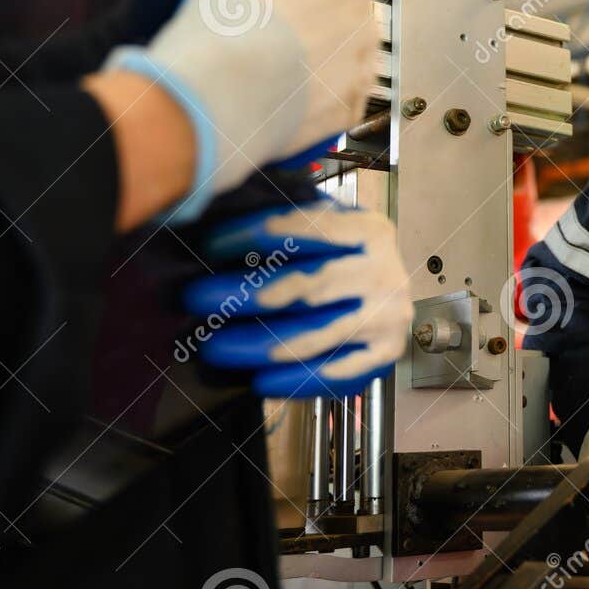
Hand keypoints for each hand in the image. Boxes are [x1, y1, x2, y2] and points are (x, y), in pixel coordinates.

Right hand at [104, 0, 378, 221]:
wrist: (218, 90)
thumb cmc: (233, 10)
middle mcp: (368, 31)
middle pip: (338, 15)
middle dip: (308, 15)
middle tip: (261, 23)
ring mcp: (360, 77)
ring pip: (339, 57)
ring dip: (313, 54)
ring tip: (267, 59)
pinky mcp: (346, 116)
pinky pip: (333, 98)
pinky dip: (312, 94)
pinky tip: (280, 89)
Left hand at [182, 198, 409, 396]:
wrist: (391, 299)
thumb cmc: (346, 260)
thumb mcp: (331, 225)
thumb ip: (295, 215)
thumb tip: (225, 207)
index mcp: (368, 230)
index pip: (307, 228)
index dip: (254, 234)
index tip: (208, 244)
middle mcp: (384, 270)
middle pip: (307, 284)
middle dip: (246, 294)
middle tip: (197, 299)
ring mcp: (389, 313)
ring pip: (317, 333)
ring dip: (260, 343)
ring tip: (215, 347)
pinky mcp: (388, 351)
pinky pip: (339, 371)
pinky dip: (298, 379)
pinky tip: (259, 381)